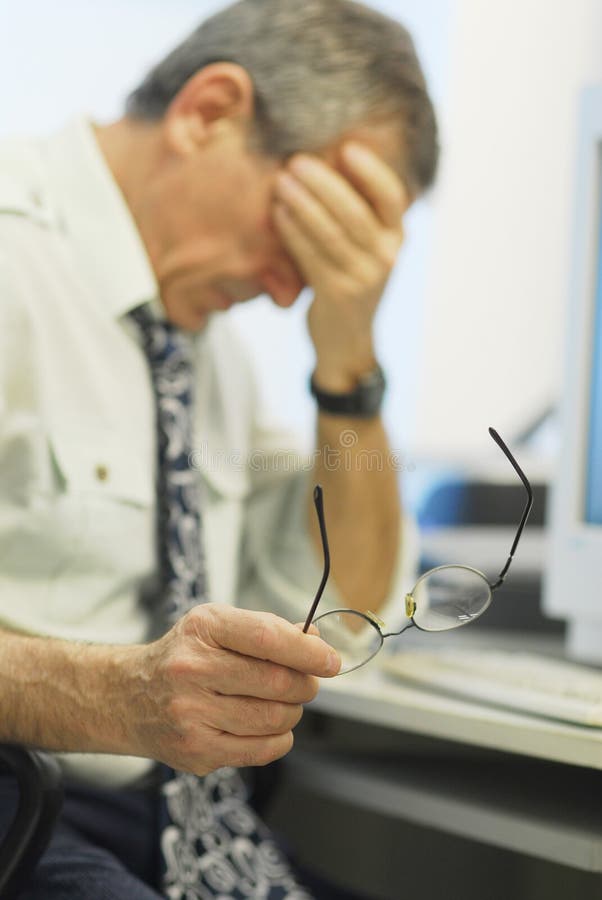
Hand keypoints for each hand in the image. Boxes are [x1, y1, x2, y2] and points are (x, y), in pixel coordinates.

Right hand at [126, 603, 339, 774]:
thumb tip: (316, 640)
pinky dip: (280, 738)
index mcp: (203, 628)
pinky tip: (272, 727)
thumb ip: (267, 630)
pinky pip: (261, 750)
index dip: (308, 651)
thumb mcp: (217, 626)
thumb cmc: (185, 656)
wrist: (128, 697)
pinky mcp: (195, 751)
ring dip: (293, 712)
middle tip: (307, 683)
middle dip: (306, 684)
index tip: (331, 660)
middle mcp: (192, 669)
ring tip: (285, 703)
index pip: (268, 637)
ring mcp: (191, 713)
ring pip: (274, 718)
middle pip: (277, 682)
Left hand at [273, 142, 408, 390]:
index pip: (392, 196)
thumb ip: (353, 213)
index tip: (346, 147)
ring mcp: (365, 278)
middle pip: (356, 211)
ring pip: (332, 233)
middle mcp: (387, 257)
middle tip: (296, 161)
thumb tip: (322, 159)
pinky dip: (293, 233)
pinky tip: (278, 214)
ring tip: (281, 182)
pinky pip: (313, 257)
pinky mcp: (340, 295)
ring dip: (303, 204)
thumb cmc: (346, 281)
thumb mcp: (361, 248)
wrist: (346, 341)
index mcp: (397, 237)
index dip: (371, 171)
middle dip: (324, 182)